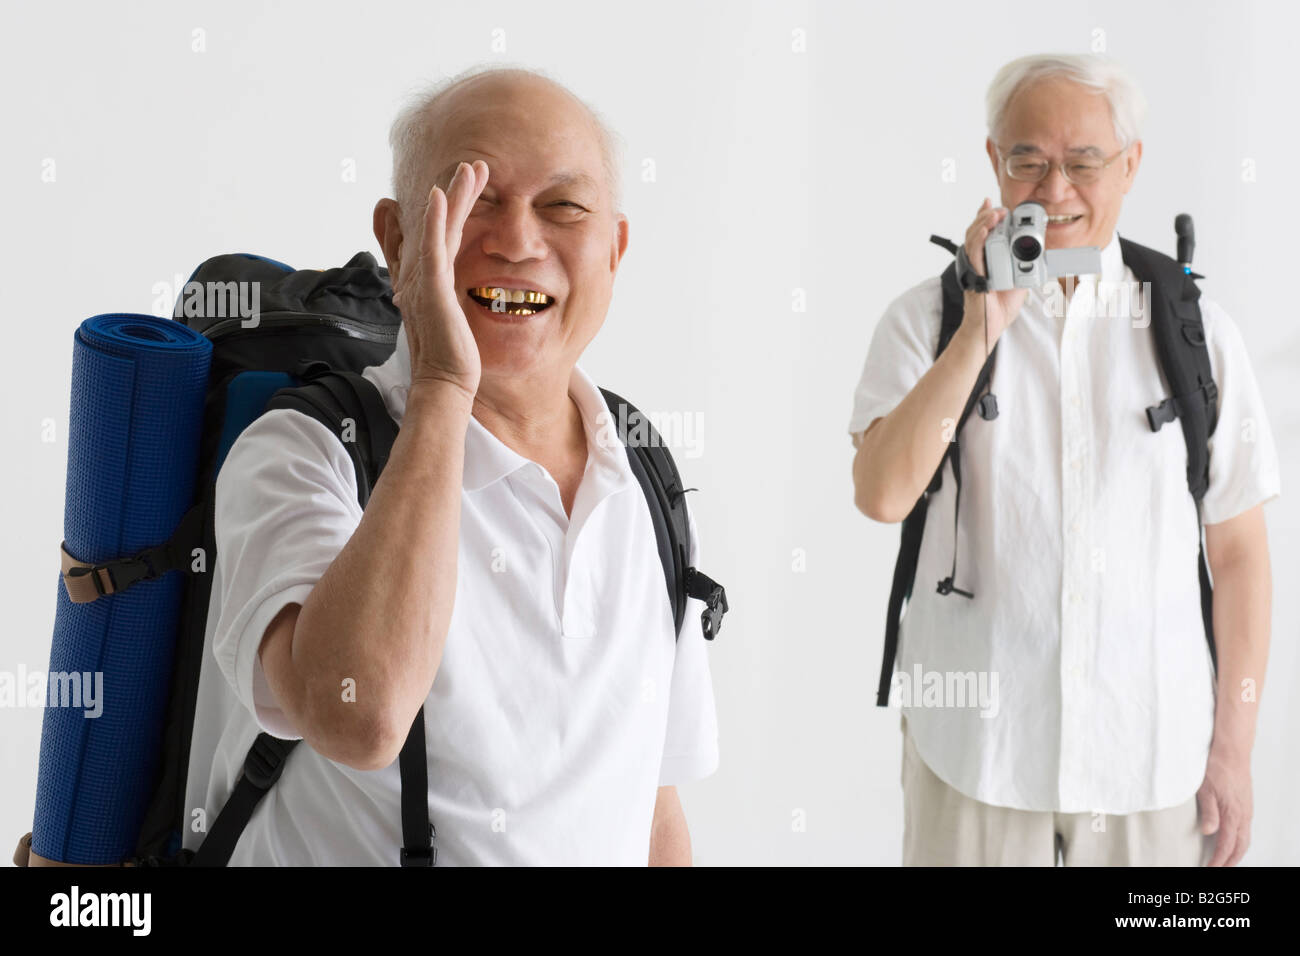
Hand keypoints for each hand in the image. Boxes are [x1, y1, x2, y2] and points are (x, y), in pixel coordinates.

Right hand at [391, 159, 488, 399]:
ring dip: (453, 195)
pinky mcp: (431, 289)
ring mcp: (424, 281)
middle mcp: (420, 277)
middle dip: (456, 194)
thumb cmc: (451, 359)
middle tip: (474, 167)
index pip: (439, 238)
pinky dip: (435, 219)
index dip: (447, 210)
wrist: (444, 384)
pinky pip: (433, 247)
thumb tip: (458, 292)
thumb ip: (454, 302)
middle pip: (438, 226)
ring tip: (469, 168)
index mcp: (428, 283)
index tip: (460, 186)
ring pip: (439, 229)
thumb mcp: (454, 323)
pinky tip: (440, 195)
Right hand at [961, 198, 1028, 344]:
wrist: (993, 325)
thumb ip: (1026, 264)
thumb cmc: (1002, 305)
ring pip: (973, 237)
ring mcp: (973, 266)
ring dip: (983, 222)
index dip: (987, 216)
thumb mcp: (1020, 278)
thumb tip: (1043, 253)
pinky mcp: (973, 275)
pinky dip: (978, 240)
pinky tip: (985, 230)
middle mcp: (977, 259)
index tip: (998, 207)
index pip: (984, 232)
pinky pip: (973, 254)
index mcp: (987, 258)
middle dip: (988, 215)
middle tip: (1001, 209)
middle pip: (977, 230)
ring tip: (995, 213)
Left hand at [1196, 748, 1251, 865]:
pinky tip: (1232, 837)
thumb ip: (1209, 812)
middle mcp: (1243, 814)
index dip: (1219, 859)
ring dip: (1236, 850)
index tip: (1210, 868)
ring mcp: (1246, 808)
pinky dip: (1239, 838)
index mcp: (1233, 813)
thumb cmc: (1216, 766)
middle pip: (1240, 845)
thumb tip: (1209, 832)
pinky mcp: (1245, 802)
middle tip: (1219, 869)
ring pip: (1245, 837)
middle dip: (1230, 860)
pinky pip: (1245, 826)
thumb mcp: (1205, 789)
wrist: (1231, 750)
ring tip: (1225, 859)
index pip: (1227, 844)